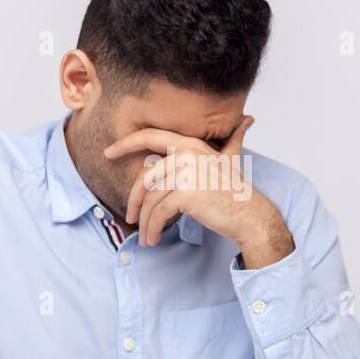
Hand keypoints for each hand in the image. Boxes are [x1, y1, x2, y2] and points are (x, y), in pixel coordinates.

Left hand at [103, 116, 294, 268]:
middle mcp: (187, 154)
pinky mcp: (186, 194)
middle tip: (130, 218)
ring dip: (145, 223)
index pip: (150, 137)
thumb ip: (233, 140)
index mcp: (191, 144)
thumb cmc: (238, 191)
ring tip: (146, 237)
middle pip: (145, 178)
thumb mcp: (232, 160)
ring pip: (150, 200)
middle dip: (134, 201)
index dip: (126, 143)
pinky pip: (158, 213)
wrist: (251, 215)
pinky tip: (154, 239)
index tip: (108, 152)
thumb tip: (249, 119)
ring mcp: (186, 173)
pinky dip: (152, 229)